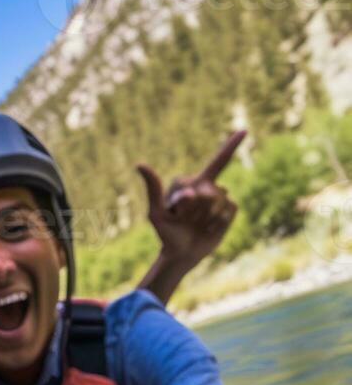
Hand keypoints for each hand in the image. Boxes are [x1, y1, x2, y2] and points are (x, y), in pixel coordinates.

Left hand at [137, 130, 244, 269]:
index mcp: (192, 182)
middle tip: (184, 218)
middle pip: (208, 190)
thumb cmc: (166, 233)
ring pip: (220, 200)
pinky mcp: (230, 212)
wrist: (183, 253)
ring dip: (205, 216)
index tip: (245, 131)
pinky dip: (218, 221)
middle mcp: (209, 187)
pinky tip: (210, 228)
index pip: (217, 161)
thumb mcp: (156, 213)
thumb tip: (140, 164)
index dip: (232, 145)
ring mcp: (221, 199)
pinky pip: (230, 210)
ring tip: (197, 223)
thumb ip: (153, 188)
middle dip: (194, 207)